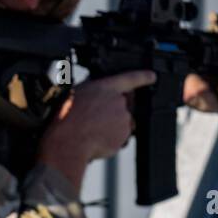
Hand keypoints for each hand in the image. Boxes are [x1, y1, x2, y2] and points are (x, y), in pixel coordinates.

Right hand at [38, 70, 157, 193]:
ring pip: (121, 123)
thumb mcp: (76, 93)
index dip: (143, 77)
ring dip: (111, 125)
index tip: (152, 76)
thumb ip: (94, 91)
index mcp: (106, 87)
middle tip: (95, 118)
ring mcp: (123, 120)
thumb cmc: (66, 117)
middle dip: (113, 110)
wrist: (68, 141)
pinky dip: (110, 139)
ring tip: (91, 130)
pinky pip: (119, 137)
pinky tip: (94, 139)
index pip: (131, 78)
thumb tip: (97, 95)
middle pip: (124, 105)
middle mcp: (119, 102)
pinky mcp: (123, 137)